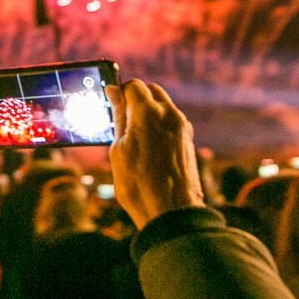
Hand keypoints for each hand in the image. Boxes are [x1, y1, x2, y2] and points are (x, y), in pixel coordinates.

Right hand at [106, 80, 203, 227]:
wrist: (172, 213)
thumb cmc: (140, 185)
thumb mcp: (118, 151)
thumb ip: (118, 119)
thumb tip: (115, 94)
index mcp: (148, 113)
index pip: (133, 85)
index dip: (119, 92)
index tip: (110, 103)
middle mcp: (169, 114)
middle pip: (151, 91)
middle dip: (135, 99)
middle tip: (120, 118)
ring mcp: (182, 128)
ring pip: (163, 106)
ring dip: (148, 112)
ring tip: (133, 135)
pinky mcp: (188, 141)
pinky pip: (171, 122)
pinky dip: (158, 125)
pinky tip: (148, 146)